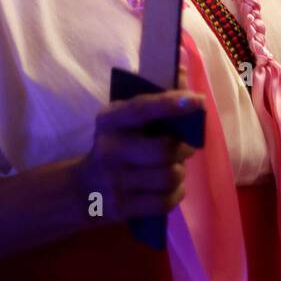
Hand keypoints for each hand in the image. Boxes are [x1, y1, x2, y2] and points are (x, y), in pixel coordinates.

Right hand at [76, 89, 203, 223]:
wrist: (83, 190)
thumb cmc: (114, 146)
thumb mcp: (123, 120)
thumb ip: (154, 99)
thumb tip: (183, 72)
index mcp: (109, 120)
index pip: (142, 109)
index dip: (171, 103)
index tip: (197, 100)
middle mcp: (109, 149)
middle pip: (163, 150)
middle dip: (183, 149)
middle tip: (186, 147)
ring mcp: (114, 181)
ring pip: (168, 177)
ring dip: (180, 172)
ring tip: (176, 168)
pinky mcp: (122, 208)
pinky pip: (164, 201)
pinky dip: (176, 194)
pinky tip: (171, 188)